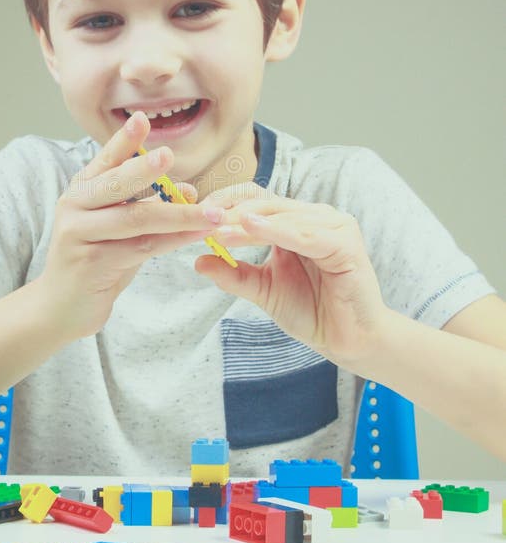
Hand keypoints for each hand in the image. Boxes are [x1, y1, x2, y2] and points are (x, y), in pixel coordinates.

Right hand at [37, 112, 222, 338]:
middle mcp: (75, 206)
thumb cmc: (94, 259)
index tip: (142, 119)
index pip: (105, 160)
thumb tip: (188, 189)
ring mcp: (80, 234)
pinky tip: (197, 235)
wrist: (60, 306)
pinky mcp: (92, 263)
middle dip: (144, 169)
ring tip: (211, 212)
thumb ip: (146, 206)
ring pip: (135, 219)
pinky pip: (141, 248)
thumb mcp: (118, 226)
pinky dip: (174, 240)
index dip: (124, 140)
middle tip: (169, 155)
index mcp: (82, 190)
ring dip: (178, 215)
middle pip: (115, 184)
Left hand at [195, 184, 386, 364]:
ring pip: (283, 216)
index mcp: (297, 223)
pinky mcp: (345, 243)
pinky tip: (252, 227)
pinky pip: (306, 234)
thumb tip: (198, 261)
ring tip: (219, 230)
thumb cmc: (311, 312)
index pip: (257, 202)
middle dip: (232, 214)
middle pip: (268, 204)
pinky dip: (278, 230)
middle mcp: (316, 218)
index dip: (227, 205)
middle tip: (202, 222)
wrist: (346, 341)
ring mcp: (334, 226)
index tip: (195, 216)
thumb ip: (235, 274)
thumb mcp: (264, 290)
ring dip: (249, 223)